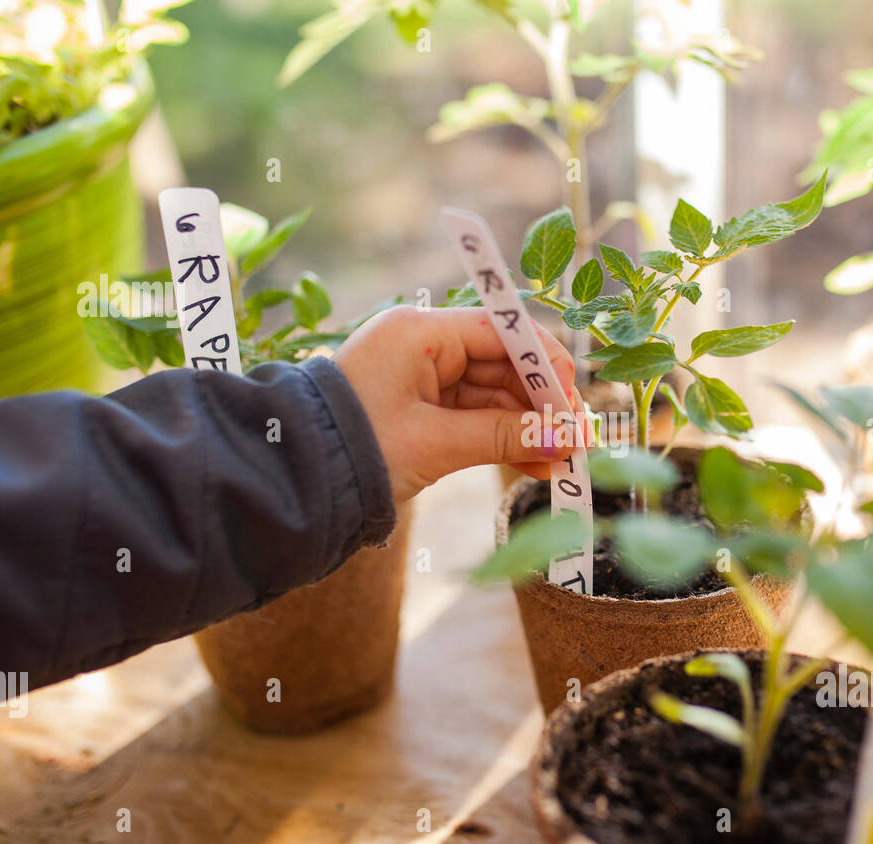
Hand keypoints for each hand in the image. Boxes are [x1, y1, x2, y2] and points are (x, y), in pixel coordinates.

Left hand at [333, 305, 586, 500]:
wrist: (295, 483)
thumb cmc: (356, 452)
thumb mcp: (435, 444)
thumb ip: (503, 436)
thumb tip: (564, 438)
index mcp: (418, 331)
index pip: (500, 331)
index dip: (544, 364)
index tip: (574, 400)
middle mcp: (422, 345)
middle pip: (501, 363)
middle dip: (541, 404)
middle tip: (577, 439)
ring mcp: (422, 377)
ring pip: (492, 394)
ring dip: (527, 426)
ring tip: (563, 461)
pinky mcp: (420, 408)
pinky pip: (474, 416)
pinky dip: (503, 437)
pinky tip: (536, 463)